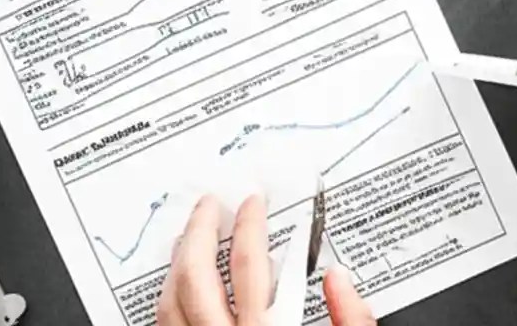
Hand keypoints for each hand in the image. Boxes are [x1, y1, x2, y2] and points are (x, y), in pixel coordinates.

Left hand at [157, 194, 375, 325]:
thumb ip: (353, 322)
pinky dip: (168, 296)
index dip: (250, 227)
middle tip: (209, 205)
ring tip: (187, 236)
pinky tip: (177, 284)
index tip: (253, 203)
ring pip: (171, 301)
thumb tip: (341, 280)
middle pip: (197, 278)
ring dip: (177, 262)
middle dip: (201, 232)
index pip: (250, 267)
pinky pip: (163, 323)